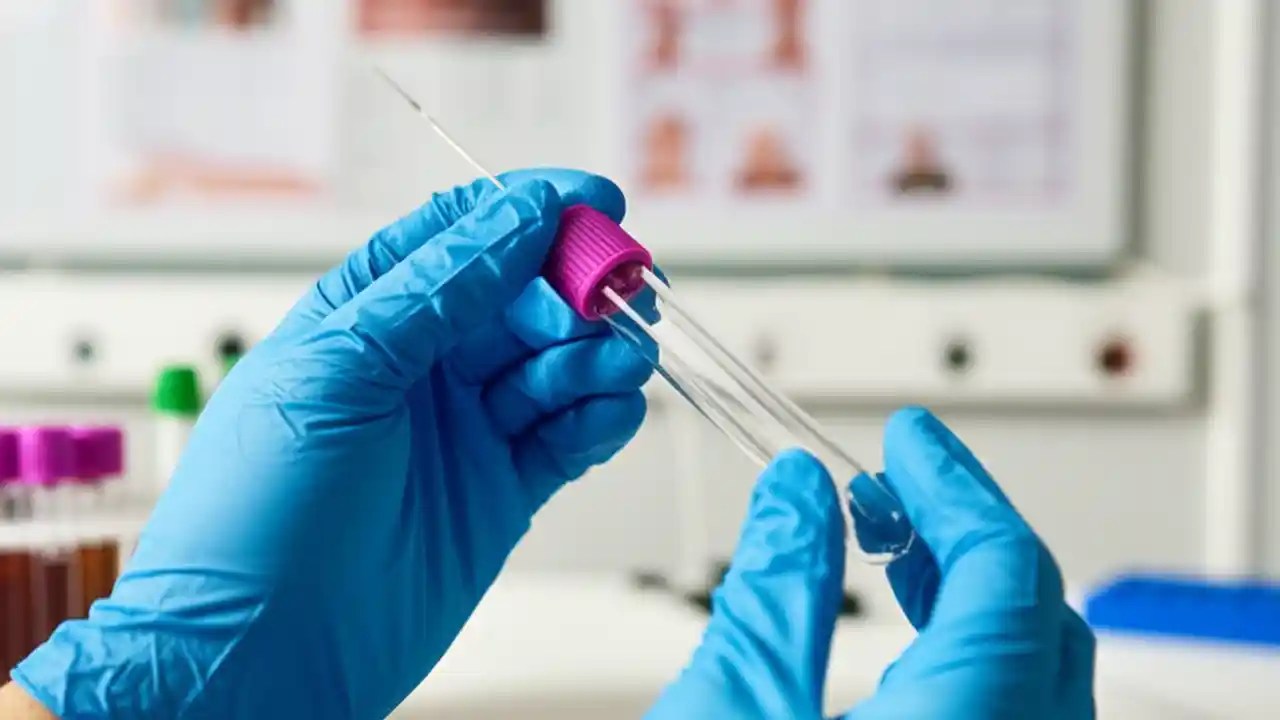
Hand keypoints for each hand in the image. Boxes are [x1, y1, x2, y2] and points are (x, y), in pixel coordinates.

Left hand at [13, 170, 654, 718]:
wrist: (260, 659)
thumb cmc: (257, 517)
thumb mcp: (340, 373)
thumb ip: (437, 292)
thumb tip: (514, 217)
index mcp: (366, 318)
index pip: (459, 234)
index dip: (530, 210)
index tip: (595, 197)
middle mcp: (419, 368)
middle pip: (522, 296)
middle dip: (575, 288)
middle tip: (615, 296)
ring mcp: (463, 431)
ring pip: (555, 364)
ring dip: (596, 354)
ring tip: (617, 363)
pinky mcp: (500, 492)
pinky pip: (570, 436)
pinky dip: (601, 418)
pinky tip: (610, 414)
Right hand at [646, 407, 1095, 718]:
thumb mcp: (726, 710)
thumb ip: (774, 590)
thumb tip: (796, 493)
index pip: (1006, 577)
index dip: (958, 488)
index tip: (912, 439)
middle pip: (1041, 619)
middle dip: (972, 529)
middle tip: (910, 475)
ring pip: (1039, 672)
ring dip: (976, 590)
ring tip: (901, 539)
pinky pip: (1015, 713)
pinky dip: (975, 654)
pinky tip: (916, 630)